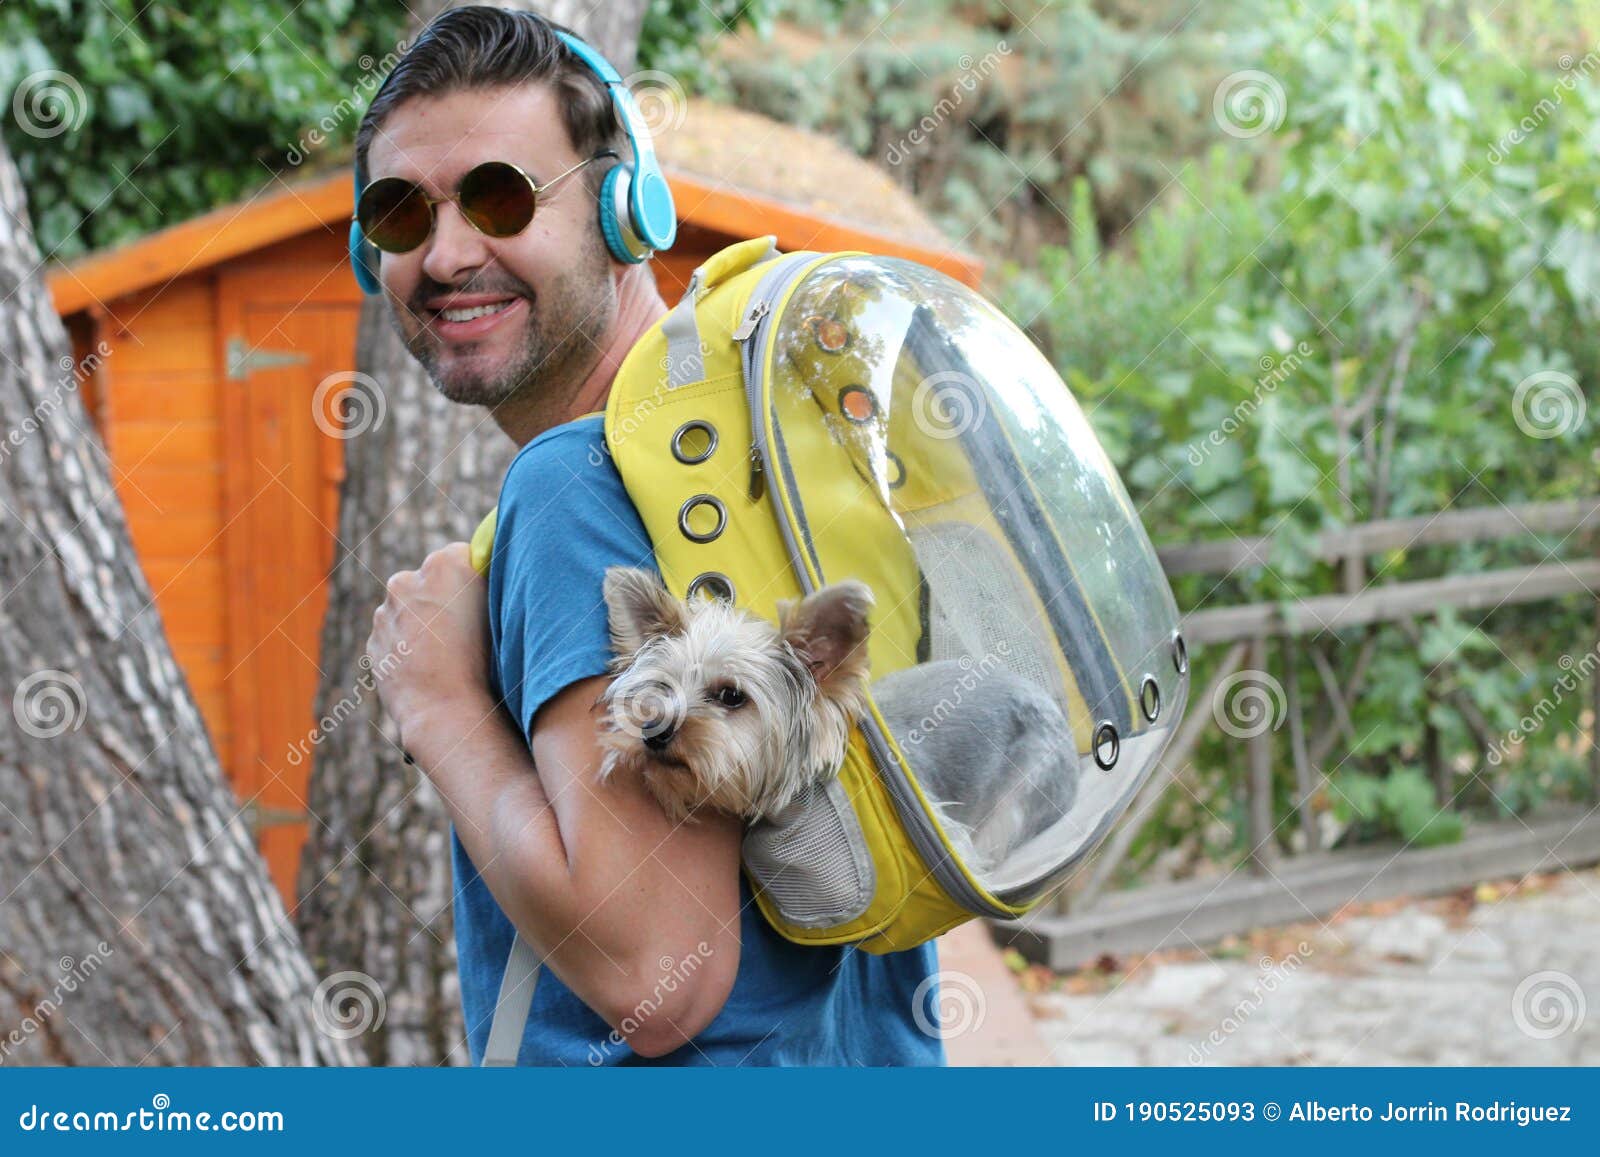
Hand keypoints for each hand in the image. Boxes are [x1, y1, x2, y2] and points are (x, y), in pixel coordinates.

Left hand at [367, 542, 492, 761]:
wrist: (446, 711)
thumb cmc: (485, 662)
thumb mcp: (501, 610)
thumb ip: (487, 580)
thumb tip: (485, 566)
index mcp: (444, 563)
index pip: (463, 556)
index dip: (475, 580)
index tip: (485, 602)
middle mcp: (407, 580)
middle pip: (430, 580)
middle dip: (444, 598)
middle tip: (467, 630)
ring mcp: (385, 612)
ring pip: (409, 609)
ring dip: (424, 622)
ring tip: (448, 655)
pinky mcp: (374, 642)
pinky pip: (394, 635)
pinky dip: (408, 645)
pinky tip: (429, 667)